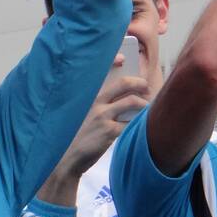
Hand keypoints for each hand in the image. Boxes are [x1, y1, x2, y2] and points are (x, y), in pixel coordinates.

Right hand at [58, 57, 151, 178]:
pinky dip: (139, 123)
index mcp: (92, 98)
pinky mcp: (109, 132)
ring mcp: (103, 117)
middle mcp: (97, 104)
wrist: (69, 157)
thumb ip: (103, 106)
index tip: (122, 59)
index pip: (103, 73)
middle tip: (147, 88)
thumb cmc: (82, 136)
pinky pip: (131, 123)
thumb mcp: (88, 115)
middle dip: (140, 83)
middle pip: (124, 84)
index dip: (113, 61)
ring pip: (132, 102)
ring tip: (147, 109)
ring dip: (144, 105)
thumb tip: (127, 98)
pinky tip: (141, 126)